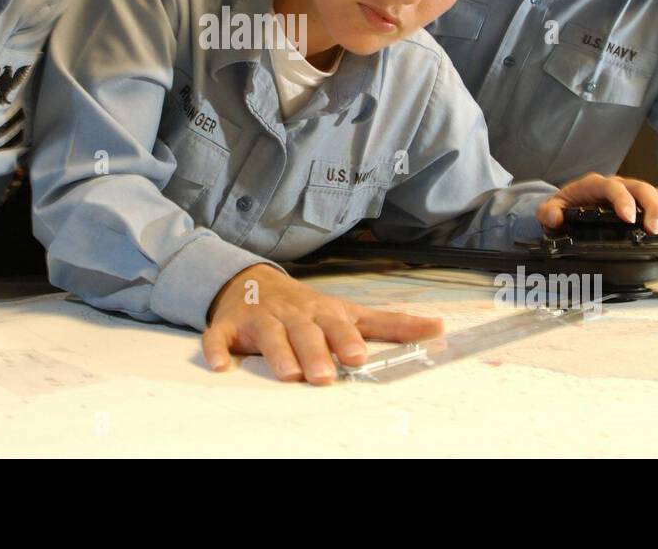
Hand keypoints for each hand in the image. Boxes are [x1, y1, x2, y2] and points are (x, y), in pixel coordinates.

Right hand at [202, 264, 442, 384]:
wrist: (252, 281)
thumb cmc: (307, 307)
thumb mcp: (348, 311)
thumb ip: (391, 324)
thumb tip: (439, 329)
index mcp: (322, 312)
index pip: (338, 324)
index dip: (347, 339)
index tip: (358, 356)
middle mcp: (293, 313)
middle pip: (305, 331)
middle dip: (315, 351)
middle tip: (323, 375)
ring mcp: (260, 319)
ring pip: (269, 334)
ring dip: (277, 353)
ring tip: (288, 374)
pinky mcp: (229, 327)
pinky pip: (220, 337)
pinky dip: (218, 349)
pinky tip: (220, 365)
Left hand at [537, 172, 657, 232]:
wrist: (568, 206)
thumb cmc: (563, 208)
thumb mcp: (550, 210)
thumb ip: (548, 213)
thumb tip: (554, 218)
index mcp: (594, 185)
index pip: (612, 187)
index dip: (623, 200)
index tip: (628, 219)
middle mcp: (616, 185)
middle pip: (641, 187)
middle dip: (651, 207)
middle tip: (653, 230)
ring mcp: (630, 192)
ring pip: (655, 192)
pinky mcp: (640, 202)